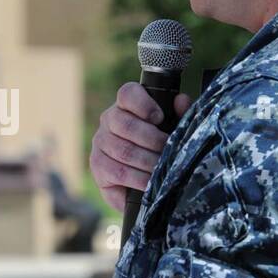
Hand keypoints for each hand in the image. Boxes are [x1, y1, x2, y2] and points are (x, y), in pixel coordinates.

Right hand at [89, 83, 191, 211]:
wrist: (143, 182)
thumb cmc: (160, 148)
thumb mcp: (174, 129)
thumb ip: (181, 114)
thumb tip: (181, 100)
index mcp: (127, 105)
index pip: (128, 94)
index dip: (143, 104)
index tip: (160, 118)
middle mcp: (109, 120)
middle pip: (126, 124)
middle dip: (152, 140)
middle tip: (168, 150)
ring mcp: (100, 142)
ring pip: (124, 150)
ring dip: (148, 162)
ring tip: (163, 169)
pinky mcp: (97, 165)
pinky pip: (118, 171)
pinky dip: (138, 179)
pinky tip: (151, 183)